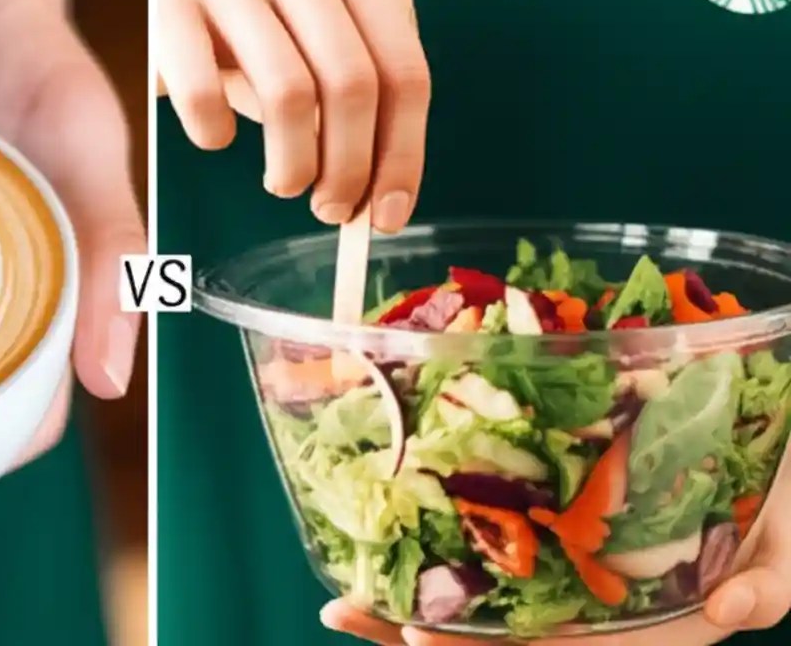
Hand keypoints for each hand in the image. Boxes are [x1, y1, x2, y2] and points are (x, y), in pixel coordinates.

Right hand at [157, 0, 429, 229]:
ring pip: (288, 94)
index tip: (388, 215)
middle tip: (331, 210)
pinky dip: (215, 135)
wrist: (161, 4)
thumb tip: (384, 202)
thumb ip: (363, 111)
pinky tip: (218, 138)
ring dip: (293, 165)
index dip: (403, 155)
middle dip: (348, 168)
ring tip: (284, 184)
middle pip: (351, 84)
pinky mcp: (170, 5)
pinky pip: (205, 95)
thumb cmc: (255, 44)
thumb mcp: (320, 53)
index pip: (404, 71)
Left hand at [321, 469, 790, 644]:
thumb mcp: (787, 548)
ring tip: (341, 594)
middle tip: (343, 608)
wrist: (772, 460)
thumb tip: (737, 612)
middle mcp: (594, 608)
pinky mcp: (558, 524)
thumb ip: (770, 584)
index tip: (417, 636)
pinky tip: (390, 538)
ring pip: (481, 602)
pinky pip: (491, 547)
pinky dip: (441, 548)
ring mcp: (570, 570)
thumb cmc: (779, 505)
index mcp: (641, 628)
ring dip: (412, 599)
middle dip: (416, 634)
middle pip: (495, 638)